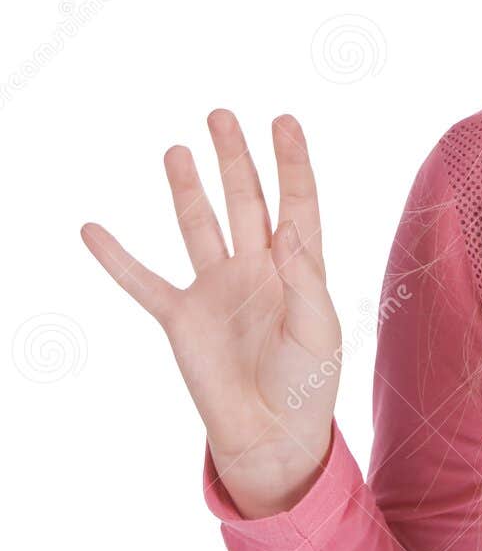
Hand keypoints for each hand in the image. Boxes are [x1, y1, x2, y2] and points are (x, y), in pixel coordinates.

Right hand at [81, 110, 342, 517]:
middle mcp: (259, 269)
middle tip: (222, 116)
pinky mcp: (182, 318)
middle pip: (247, 200)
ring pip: (201, 225)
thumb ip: (305, 279)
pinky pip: (142, 281)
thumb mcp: (319, 330)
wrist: (272, 434)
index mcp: (300, 269)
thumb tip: (287, 230)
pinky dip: (116, 258)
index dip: (291, 162)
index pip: (297, 203)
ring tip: (178, 148)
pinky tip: (92, 229)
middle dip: (236, 159)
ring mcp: (218, 289)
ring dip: (188, 188)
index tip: (284, 121)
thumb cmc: (308, 384)